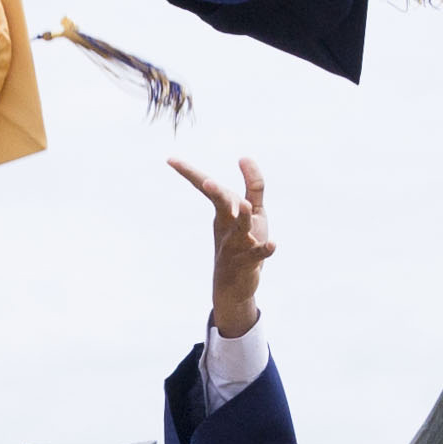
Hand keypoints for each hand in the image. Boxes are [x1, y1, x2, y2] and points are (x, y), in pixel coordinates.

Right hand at [170, 154, 276, 337]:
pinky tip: (273, 245)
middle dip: (216, 193)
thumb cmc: (242, 243)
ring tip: (244, 204)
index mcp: (224, 212)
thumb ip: (253, 184)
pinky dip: (265, 250)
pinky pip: (257, 255)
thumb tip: (244, 157)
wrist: (233, 287)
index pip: (206, 188)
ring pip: (241, 229)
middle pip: (222, 205)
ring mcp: (237, 245)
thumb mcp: (253, 212)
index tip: (170, 158)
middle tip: (207, 182)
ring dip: (243, 217)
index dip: (189, 173)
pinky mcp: (249, 262)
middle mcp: (228, 226)